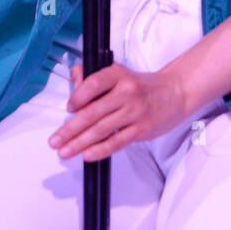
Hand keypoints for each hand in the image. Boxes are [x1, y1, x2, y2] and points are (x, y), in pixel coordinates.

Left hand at [49, 61, 188, 162]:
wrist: (176, 92)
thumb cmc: (142, 86)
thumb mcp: (120, 74)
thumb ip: (94, 77)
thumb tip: (74, 78)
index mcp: (118, 75)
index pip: (94, 83)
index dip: (78, 96)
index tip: (68, 108)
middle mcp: (127, 92)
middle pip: (93, 112)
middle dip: (70, 129)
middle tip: (54, 141)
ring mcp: (135, 111)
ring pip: (102, 129)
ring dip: (79, 142)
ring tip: (64, 152)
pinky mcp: (142, 129)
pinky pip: (117, 141)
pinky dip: (100, 150)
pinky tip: (87, 155)